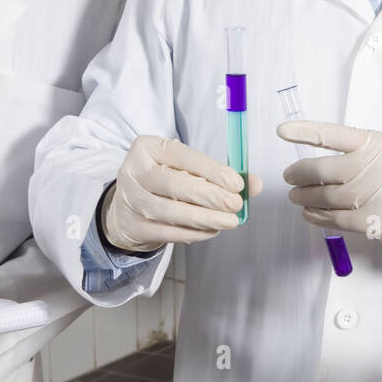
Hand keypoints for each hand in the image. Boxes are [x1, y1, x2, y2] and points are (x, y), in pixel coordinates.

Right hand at [102, 135, 262, 251]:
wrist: (126, 206)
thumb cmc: (164, 180)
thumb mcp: (185, 167)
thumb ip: (219, 173)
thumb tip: (255, 184)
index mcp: (148, 147)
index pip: (182, 155)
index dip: (212, 170)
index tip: (237, 184)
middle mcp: (134, 172)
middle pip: (174, 185)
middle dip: (210, 196)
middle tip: (236, 204)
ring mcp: (130, 200)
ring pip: (170, 211)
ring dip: (204, 218)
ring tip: (229, 221)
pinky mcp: (133, 226)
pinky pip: (166, 232)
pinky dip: (192, 233)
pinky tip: (211, 231)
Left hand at [277, 121, 381, 246]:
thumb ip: (352, 149)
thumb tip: (312, 161)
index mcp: (374, 144)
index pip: (333, 134)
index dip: (305, 131)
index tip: (282, 131)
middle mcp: (373, 168)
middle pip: (321, 172)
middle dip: (298, 175)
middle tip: (289, 177)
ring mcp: (374, 197)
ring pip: (324, 199)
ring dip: (303, 198)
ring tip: (297, 195)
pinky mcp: (373, 222)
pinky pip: (334, 220)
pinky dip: (315, 216)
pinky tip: (309, 212)